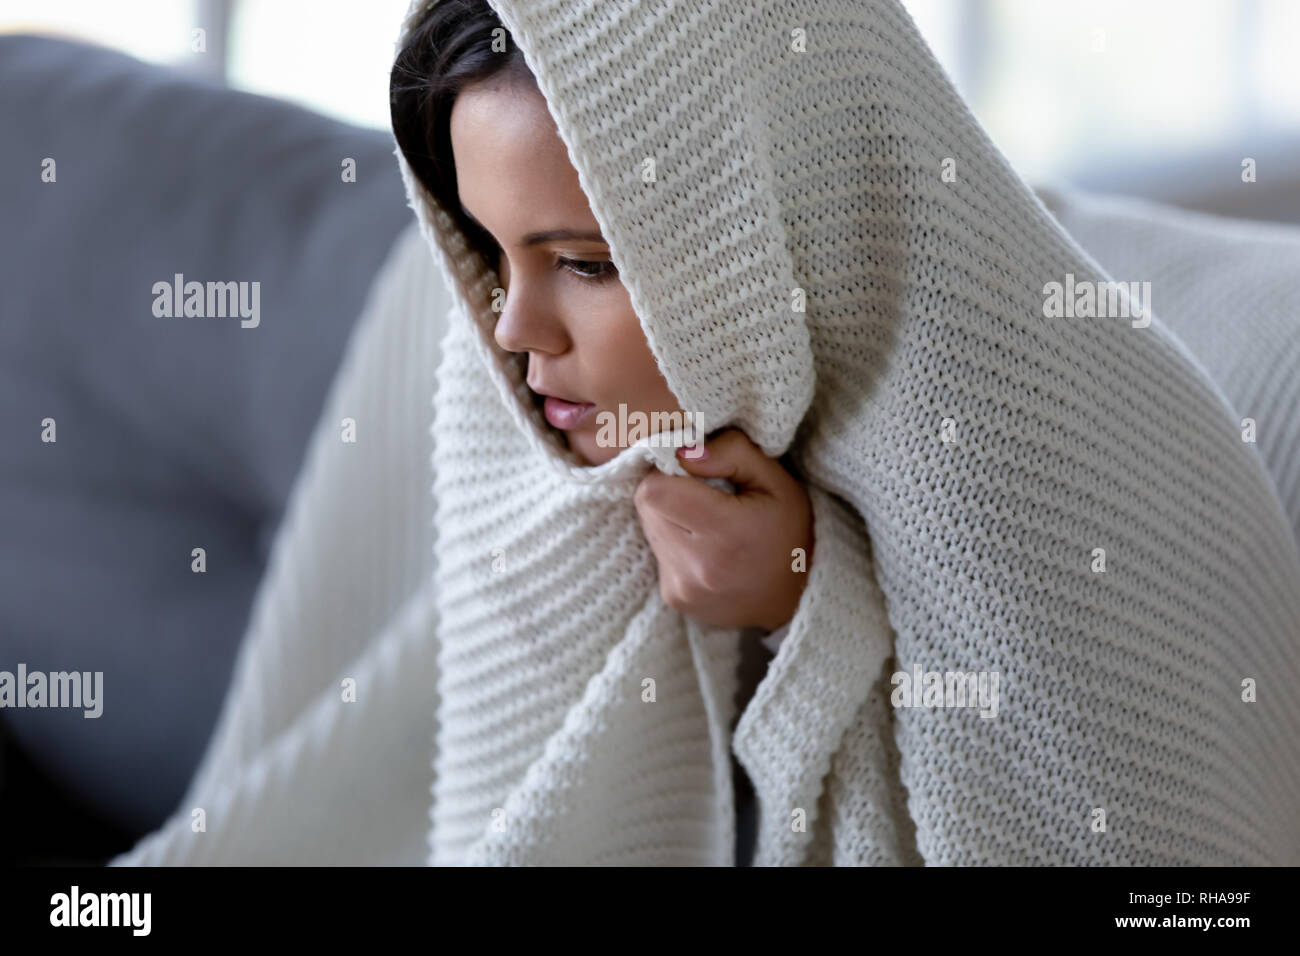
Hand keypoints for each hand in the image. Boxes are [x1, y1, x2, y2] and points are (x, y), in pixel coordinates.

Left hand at [633, 428, 813, 630]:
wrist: (798, 596)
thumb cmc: (790, 532)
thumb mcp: (776, 481)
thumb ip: (732, 453)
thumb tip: (684, 450)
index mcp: (725, 533)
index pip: (654, 490)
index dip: (668, 471)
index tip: (694, 472)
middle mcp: (697, 567)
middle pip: (647, 507)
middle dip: (668, 492)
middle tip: (704, 497)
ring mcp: (682, 588)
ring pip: (649, 528)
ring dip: (670, 518)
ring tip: (708, 525)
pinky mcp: (674, 598)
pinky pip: (657, 555)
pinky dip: (674, 544)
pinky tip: (706, 550)